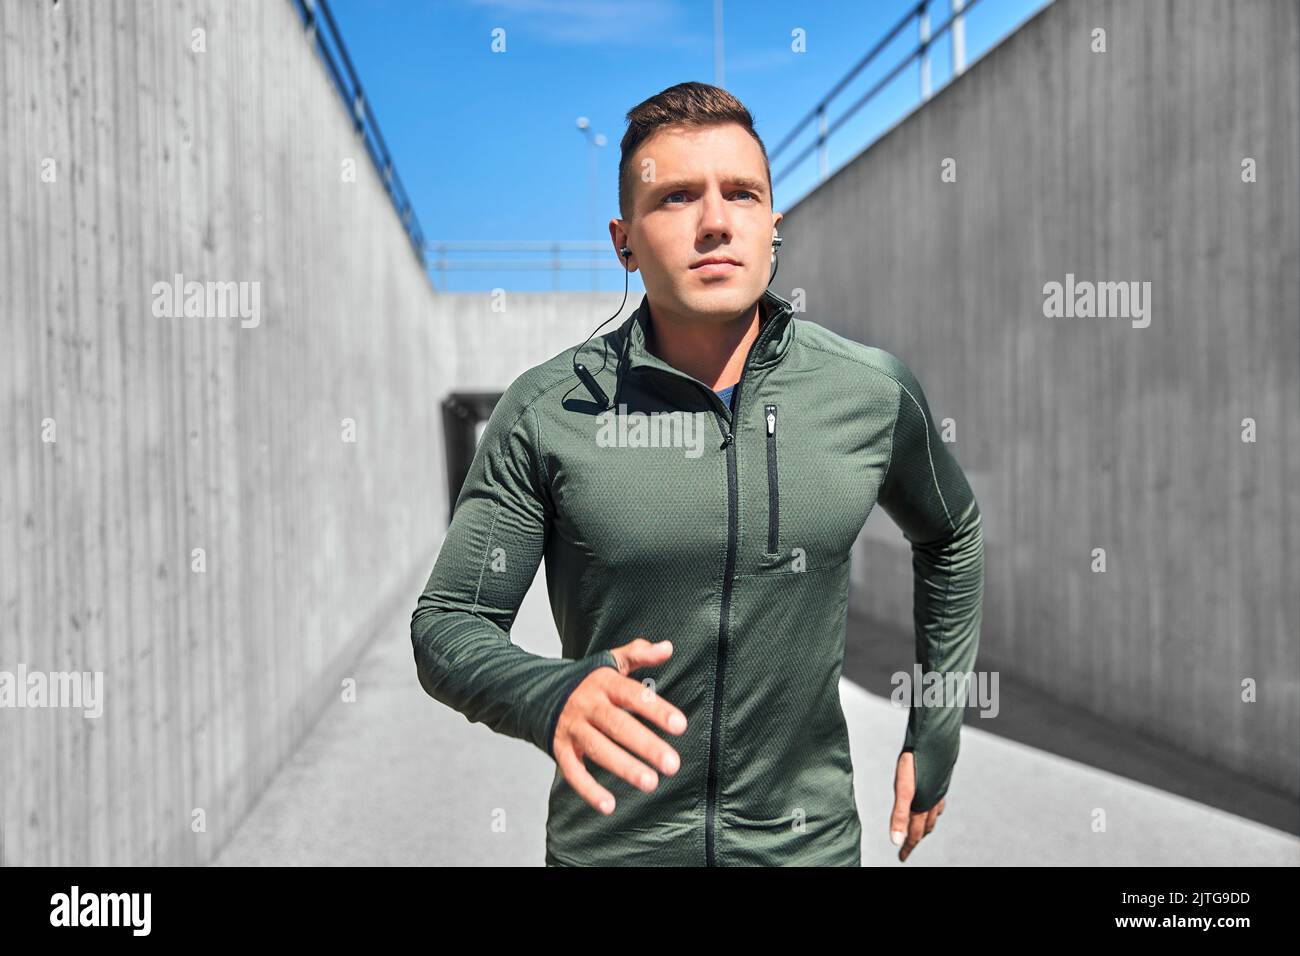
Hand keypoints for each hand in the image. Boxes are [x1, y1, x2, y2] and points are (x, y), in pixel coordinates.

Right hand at [552, 637, 687, 815]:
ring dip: (624, 767)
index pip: (633, 695)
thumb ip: (639, 654)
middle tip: (672, 764)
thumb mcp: (609, 661)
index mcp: (603, 683)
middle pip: (618, 725)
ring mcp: (572, 727)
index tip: (680, 725)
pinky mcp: (559, 748)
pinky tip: (608, 805)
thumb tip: (667, 647)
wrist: (534, 690)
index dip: (656, 710)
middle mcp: (587, 705)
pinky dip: (588, 790)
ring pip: (598, 749)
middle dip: (645, 745)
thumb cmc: (585, 680)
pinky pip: (572, 771)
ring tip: (651, 783)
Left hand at [889, 750, 943, 861]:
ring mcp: (937, 792)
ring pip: (932, 815)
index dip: (907, 847)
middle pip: (924, 827)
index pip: (913, 833)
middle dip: (916, 839)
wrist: (933, 739)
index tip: (901, 858)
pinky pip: (938, 802)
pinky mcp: (939, 781)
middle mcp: (932, 802)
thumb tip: (895, 841)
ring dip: (925, 826)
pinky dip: (933, 810)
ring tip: (919, 830)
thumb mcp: (903, 789)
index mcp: (921, 806)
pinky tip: (931, 804)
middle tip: (907, 848)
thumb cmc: (915, 762)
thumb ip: (899, 815)